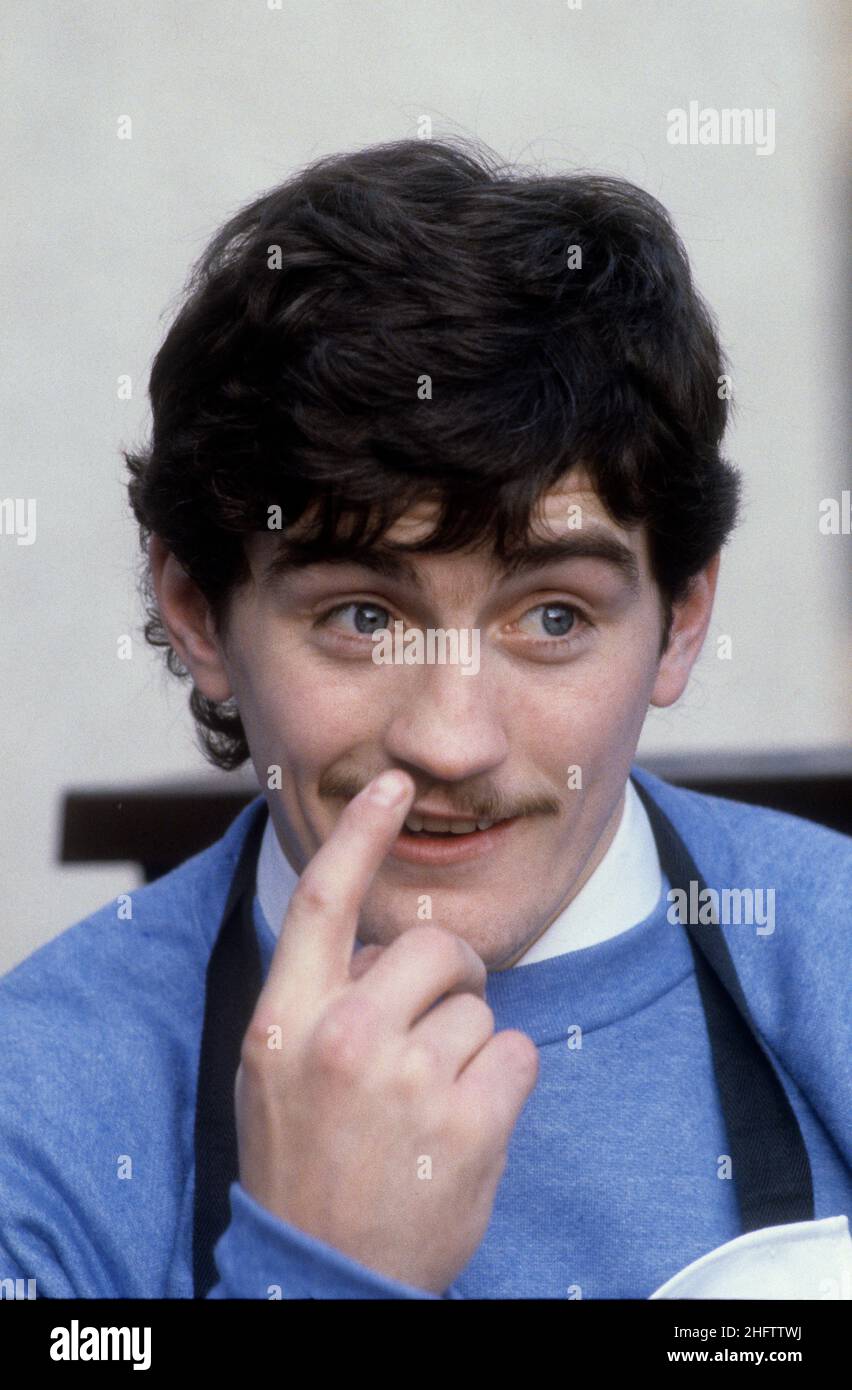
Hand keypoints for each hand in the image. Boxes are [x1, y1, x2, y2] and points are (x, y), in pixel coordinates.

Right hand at [233, 769, 539, 1292]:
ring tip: (429, 1101)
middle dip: (449, 974)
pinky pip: (516, 1052)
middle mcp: (342, 1040)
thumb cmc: (302, 1163)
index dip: (360, 834)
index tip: (395, 783)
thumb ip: (320, 998)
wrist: (325, 1278)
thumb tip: (387, 946)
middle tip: (434, 1024)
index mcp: (285, 1021)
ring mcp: (407, 1082)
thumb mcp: (275, 1071)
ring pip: (479, 1006)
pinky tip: (466, 1121)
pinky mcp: (469, 1124)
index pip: (322, 901)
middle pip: (431, 947)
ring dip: (467, 1044)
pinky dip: (503, 1080)